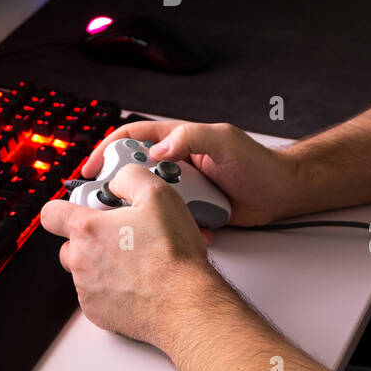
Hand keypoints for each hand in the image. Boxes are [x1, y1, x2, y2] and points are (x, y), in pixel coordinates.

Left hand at [40, 162, 218, 347]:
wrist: (184, 302)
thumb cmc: (172, 255)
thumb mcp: (158, 194)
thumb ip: (129, 177)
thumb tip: (118, 181)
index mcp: (88, 230)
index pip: (51, 213)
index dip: (63, 208)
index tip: (79, 210)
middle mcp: (80, 261)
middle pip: (69, 244)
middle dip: (90, 239)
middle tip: (119, 237)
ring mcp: (87, 290)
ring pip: (84, 270)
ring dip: (102, 264)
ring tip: (134, 261)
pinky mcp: (97, 313)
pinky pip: (95, 295)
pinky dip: (110, 289)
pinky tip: (135, 282)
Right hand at [79, 120, 295, 225]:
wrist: (281, 195)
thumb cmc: (258, 163)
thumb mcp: (224, 141)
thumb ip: (191, 138)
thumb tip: (157, 152)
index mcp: (177, 141)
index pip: (132, 138)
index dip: (106, 150)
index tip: (89, 168)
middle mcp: (175, 163)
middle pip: (134, 173)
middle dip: (120, 188)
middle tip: (111, 205)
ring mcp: (183, 188)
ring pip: (151, 201)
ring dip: (149, 212)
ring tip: (148, 224)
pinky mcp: (192, 211)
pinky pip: (171, 220)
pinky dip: (173, 228)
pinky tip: (183, 232)